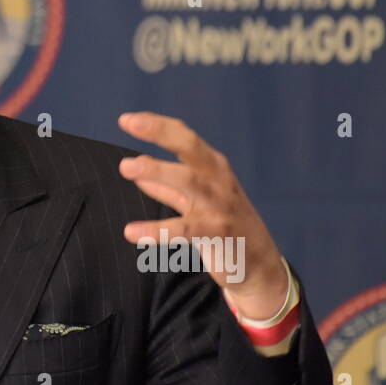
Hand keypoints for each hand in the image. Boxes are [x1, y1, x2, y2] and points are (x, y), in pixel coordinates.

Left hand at [117, 111, 286, 319]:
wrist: (259, 265)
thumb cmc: (224, 224)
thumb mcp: (197, 201)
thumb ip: (167, 186)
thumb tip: (139, 167)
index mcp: (213, 167)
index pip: (185, 138)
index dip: (157, 125)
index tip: (127, 119)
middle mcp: (218, 179)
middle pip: (191, 148)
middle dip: (161, 132)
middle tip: (130, 122)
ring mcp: (219, 205)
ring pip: (189, 181)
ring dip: (157, 171)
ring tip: (126, 166)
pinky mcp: (218, 233)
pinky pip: (184, 230)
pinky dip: (157, 230)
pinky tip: (131, 232)